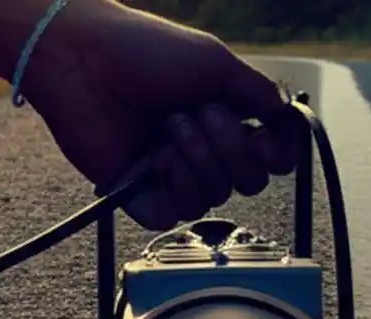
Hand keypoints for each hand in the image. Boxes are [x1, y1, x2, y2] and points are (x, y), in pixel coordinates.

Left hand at [21, 1, 298, 229]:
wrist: (85, 62)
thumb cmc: (147, 52)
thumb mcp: (217, 64)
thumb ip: (259, 96)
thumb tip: (286, 122)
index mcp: (224, 115)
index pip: (270, 157)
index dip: (276, 155)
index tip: (266, 140)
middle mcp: (201, 147)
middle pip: (249, 181)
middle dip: (230, 148)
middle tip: (197, 113)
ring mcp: (170, 172)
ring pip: (215, 196)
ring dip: (198, 159)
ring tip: (167, 126)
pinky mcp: (140, 194)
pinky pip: (179, 214)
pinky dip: (175, 186)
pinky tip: (156, 159)